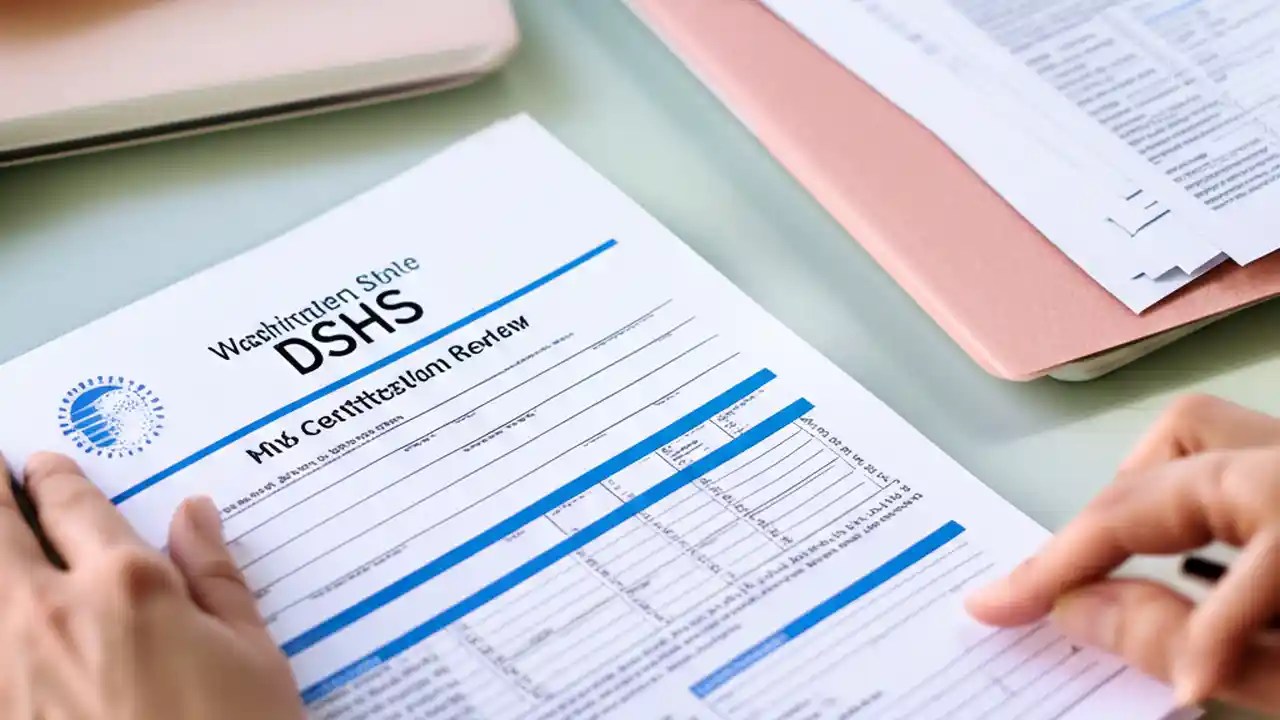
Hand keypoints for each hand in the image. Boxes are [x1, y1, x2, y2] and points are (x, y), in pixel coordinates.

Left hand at [0, 452, 303, 719]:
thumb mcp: (250, 659)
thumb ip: (215, 581)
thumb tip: (195, 517)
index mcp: (129, 587)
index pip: (72, 506)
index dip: (53, 478)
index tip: (45, 465)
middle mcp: (53, 617)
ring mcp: (9, 670)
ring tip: (5, 537)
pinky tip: (10, 621)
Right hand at [966, 395, 1279, 712]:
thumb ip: (1173, 639)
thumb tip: (1078, 608)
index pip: (1143, 513)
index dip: (1060, 566)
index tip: (1001, 606)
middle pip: (1172, 449)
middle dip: (1101, 524)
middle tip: (1051, 593)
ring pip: (1209, 438)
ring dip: (1150, 492)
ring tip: (1116, 563)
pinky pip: (1245, 469)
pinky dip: (1200, 509)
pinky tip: (1192, 572)